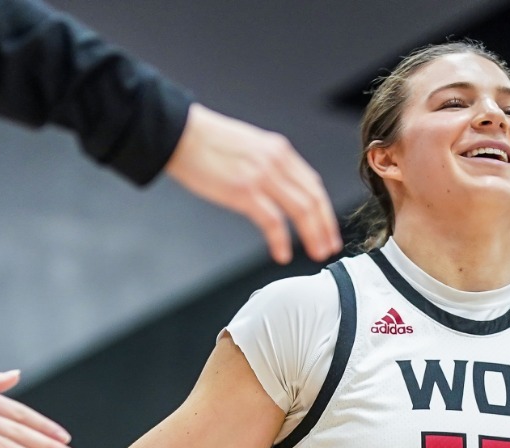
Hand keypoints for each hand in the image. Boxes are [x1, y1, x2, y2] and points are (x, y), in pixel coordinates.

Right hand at [165, 103, 340, 263]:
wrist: (180, 133)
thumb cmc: (207, 141)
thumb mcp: (249, 145)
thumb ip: (268, 164)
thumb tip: (278, 188)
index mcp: (278, 150)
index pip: (313, 184)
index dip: (325, 210)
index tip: (328, 228)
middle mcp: (276, 161)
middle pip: (313, 199)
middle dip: (325, 227)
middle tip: (329, 247)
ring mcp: (261, 176)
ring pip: (301, 210)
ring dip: (312, 235)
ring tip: (315, 253)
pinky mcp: (244, 191)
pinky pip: (273, 221)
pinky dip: (281, 240)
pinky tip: (282, 253)